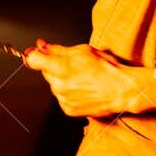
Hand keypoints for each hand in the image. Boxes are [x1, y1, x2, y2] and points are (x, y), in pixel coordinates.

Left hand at [24, 40, 141, 117]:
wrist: (121, 90)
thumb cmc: (106, 69)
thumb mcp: (83, 51)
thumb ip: (58, 49)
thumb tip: (42, 46)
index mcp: (62, 68)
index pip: (34, 60)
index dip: (34, 55)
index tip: (36, 53)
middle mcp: (59, 85)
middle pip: (45, 72)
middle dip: (54, 67)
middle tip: (72, 65)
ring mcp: (63, 99)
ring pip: (54, 85)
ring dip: (62, 80)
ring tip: (82, 78)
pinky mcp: (68, 109)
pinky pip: (61, 97)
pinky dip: (68, 92)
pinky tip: (82, 88)